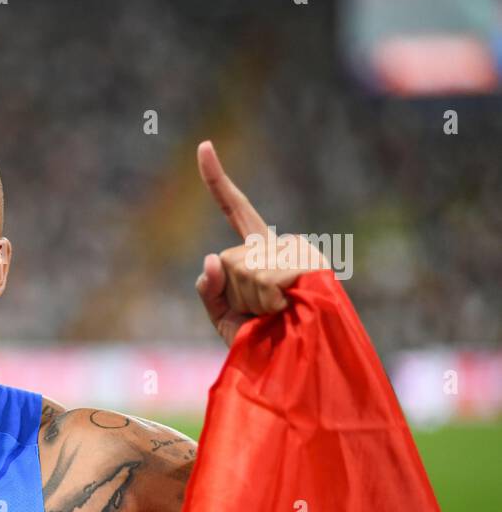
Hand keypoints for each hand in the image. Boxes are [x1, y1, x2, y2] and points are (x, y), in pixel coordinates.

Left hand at [194, 141, 329, 346]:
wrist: (296, 365)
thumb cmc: (262, 341)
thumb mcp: (221, 315)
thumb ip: (208, 287)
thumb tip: (212, 258)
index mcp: (258, 251)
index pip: (234, 210)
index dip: (217, 179)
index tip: (202, 145)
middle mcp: (279, 243)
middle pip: (231, 259)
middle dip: (237, 294)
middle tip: (263, 313)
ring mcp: (297, 250)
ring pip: (245, 269)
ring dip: (254, 300)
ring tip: (278, 313)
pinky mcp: (310, 261)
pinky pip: (265, 276)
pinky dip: (268, 300)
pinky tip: (287, 307)